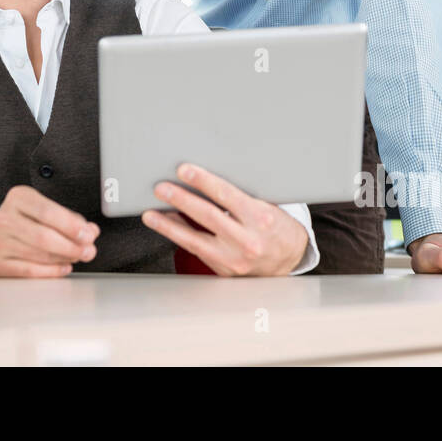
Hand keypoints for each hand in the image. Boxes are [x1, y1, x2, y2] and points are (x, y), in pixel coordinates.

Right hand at [0, 186, 99, 276]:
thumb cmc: (23, 221)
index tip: (88, 234)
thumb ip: (69, 219)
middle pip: (43, 236)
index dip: (71, 225)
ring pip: (39, 256)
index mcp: (18, 198)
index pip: (47, 212)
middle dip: (71, 246)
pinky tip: (63, 267)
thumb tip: (90, 232)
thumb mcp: (43, 210)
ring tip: (77, 257)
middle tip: (88, 251)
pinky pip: (30, 271)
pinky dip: (52, 271)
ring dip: (64, 259)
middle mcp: (4, 219)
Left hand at [141, 163, 307, 275]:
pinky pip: (197, 251)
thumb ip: (239, 196)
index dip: (202, 181)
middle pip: (207, 216)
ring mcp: (234, 259)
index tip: (183, 170)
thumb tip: (203, 180)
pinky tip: (167, 226)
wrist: (290, 258)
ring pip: (195, 240)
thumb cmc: (276, 226)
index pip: (226, 195)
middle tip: (161, 188)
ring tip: (151, 213)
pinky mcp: (225, 270)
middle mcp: (247, 241)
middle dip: (180, 199)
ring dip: (169, 224)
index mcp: (260, 218)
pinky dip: (179, 237)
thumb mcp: (266, 205)